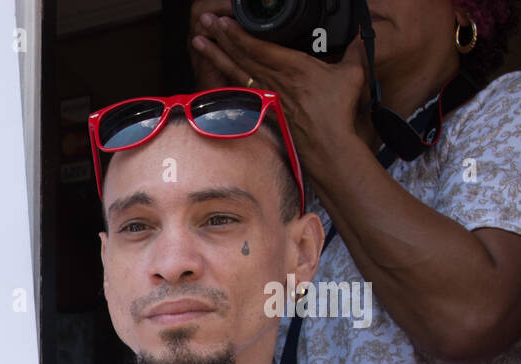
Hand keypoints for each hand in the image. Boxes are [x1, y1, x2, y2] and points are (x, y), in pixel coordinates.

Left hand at [190, 13, 369, 167]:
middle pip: (241, 55)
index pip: (258, 46)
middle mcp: (275, 79)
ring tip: (198, 42)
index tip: (223, 21)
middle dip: (220, 37)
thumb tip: (363, 32)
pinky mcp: (265, 108)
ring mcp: (267, 95)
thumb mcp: (353, 73)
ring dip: (216, 55)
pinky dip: (226, 78)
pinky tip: (213, 71)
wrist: (327, 144)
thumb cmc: (338, 110)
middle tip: (203, 21)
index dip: (238, 33)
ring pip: (236, 70)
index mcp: (293, 67)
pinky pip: (242, 89)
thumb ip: (356, 49)